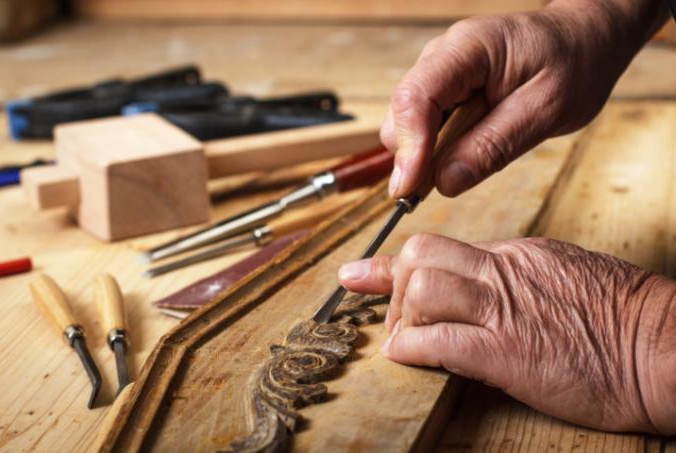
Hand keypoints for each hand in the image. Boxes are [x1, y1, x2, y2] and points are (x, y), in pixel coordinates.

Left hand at [338, 234, 675, 433]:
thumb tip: (475, 288)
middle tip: (396, 319)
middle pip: (420, 256)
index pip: (439, 247)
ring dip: (400, 318)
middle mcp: (503, 271)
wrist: (665, 348)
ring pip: (421, 288)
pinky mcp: (506, 352)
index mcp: (516, 254)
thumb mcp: (562, 277)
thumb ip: (513, 278)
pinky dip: (411, 349)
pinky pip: (437, 340)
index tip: (358, 272)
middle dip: (393, 287)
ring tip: (407, 340)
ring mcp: (503, 309)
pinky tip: (409, 359)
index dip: (392, 264)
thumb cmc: (621, 319)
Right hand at [383, 1, 667, 197]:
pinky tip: (459, 158)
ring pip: (406, 124)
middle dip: (412, 157)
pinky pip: (423, 127)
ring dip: (423, 156)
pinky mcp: (444, 91)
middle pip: (401, 114)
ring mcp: (439, 73)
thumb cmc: (574, 64)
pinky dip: (433, 150)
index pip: (416, 97)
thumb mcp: (546, 109)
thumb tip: (445, 182)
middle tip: (438, 190)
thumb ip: (493, 146)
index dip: (409, 148)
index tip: (409, 190)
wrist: (584, 41)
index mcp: (468, 49)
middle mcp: (442, 56)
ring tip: (462, 169)